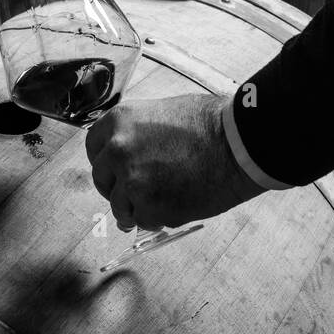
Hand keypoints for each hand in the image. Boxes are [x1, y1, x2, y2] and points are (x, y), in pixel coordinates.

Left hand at [85, 93, 265, 231]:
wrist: (239, 144)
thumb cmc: (211, 124)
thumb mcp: (163, 113)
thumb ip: (139, 134)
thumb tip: (130, 157)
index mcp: (119, 121)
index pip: (94, 148)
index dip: (107, 161)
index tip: (116, 170)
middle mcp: (117, 150)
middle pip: (102, 179)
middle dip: (118, 187)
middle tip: (139, 190)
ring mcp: (131, 181)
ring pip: (119, 206)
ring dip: (136, 208)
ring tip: (162, 201)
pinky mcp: (149, 207)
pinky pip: (143, 221)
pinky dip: (157, 218)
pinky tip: (177, 205)